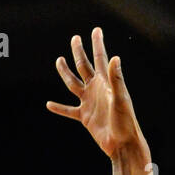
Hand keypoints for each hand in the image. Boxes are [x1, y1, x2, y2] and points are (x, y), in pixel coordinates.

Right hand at [46, 27, 147, 159]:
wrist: (122, 144)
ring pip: (73, 84)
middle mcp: (97, 89)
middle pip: (84, 66)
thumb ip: (116, 78)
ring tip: (59, 61)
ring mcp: (90, 102)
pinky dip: (59, 108)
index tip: (96, 30)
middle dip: (79, 52)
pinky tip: (49, 105)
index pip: (100, 58)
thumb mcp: (121, 98)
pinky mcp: (85, 117)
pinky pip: (69, 110)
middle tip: (75, 38)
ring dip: (65, 72)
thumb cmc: (125, 122)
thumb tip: (115, 57)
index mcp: (106, 83)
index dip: (98, 44)